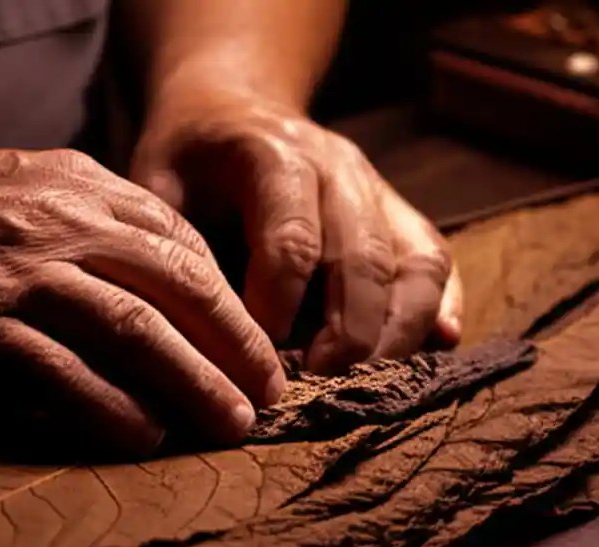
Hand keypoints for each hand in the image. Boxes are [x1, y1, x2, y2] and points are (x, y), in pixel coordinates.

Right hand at [0, 148, 284, 453]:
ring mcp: (18, 278)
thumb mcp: (20, 182)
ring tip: (232, 425)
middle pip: (177, 288)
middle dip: (235, 345)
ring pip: (135, 334)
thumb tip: (166, 271)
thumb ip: (92, 213)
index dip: (228, 301)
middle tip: (270, 392)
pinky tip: (146, 438)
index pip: (180, 244)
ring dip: (194, 384)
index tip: (255, 344)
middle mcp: (58, 225)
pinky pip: (64, 378)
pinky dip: (112, 411)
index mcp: (76, 185)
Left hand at [131, 89, 462, 374]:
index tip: (256, 361)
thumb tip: (198, 338)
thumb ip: (175, 251)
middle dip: (345, 335)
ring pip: (418, 262)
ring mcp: (378, 189)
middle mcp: (339, 168)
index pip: (291, 239)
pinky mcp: (401, 212)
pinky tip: (436, 347)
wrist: (232, 108)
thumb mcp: (154, 187)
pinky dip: (443, 307)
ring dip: (398, 332)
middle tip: (314, 387)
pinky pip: (439, 261)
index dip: (277, 308)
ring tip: (366, 383)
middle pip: (364, 259)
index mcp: (273, 154)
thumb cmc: (187, 162)